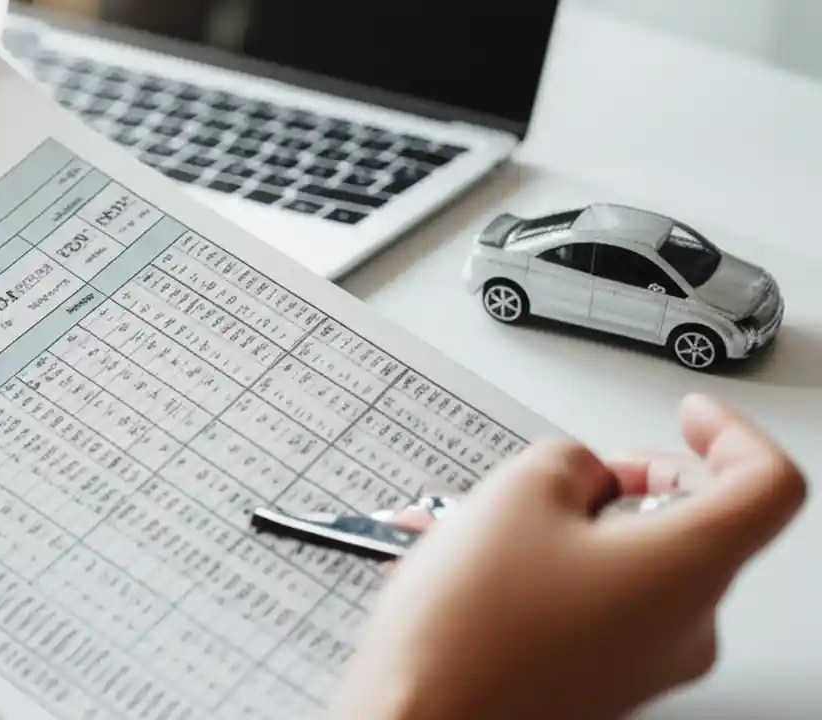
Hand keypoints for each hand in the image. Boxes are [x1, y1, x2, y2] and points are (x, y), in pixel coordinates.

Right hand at [330, 394, 805, 719]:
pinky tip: (485, 566)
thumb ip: (572, 459)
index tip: (692, 416)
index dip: (731, 433)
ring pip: (633, 564)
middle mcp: (683, 625)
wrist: (419, 719)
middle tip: (571, 475)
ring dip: (575, 529)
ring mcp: (644, 662)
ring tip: (492, 524)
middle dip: (629, 485)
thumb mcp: (517, 491)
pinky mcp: (601, 682)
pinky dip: (553, 571)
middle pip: (693, 525)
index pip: (765, 484)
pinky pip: (596, 605)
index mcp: (687, 568)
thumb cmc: (468, 631)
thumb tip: (582, 474)